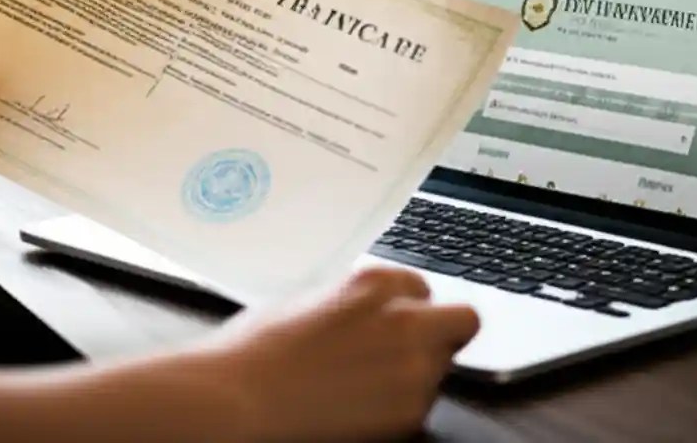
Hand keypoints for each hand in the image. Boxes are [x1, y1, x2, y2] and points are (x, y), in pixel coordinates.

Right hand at [211, 267, 479, 442]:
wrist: (235, 403)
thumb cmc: (253, 354)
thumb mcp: (306, 301)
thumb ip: (351, 303)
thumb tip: (362, 314)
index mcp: (375, 283)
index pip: (422, 288)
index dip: (406, 309)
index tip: (389, 324)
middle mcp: (404, 320)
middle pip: (461, 321)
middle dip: (440, 335)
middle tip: (407, 354)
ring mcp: (412, 368)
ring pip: (443, 368)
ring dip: (420, 373)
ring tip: (367, 388)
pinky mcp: (409, 413)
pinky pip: (423, 406)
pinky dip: (401, 408)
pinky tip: (360, 410)